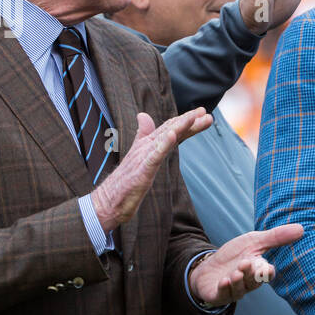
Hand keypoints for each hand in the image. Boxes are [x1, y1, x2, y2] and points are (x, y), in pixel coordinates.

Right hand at [90, 109, 210, 231]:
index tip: (203, 114)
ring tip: (193, 117)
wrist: (109, 200)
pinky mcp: (142, 170)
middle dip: (189, 121)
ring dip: (180, 127)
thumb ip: (143, 135)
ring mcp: (143, 158)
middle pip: (170, 130)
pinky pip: (154, 156)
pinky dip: (164, 145)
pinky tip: (173, 135)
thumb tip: (143, 116)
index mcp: (148, 145)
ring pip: (164, 138)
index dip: (187, 121)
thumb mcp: (139, 157)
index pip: (170, 129)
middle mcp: (146, 147)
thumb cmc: (125, 181)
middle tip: (206, 113)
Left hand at [187, 222, 303, 305]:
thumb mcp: (253, 241)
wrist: (209, 266)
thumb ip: (275, 237)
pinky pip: (223, 295)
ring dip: (238, 281)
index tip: (267, 268)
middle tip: (246, 263)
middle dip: (250, 274)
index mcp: (258, 270)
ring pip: (239, 289)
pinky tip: (224, 281)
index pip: (266, 273)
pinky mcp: (219, 295)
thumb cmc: (234, 255)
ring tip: (236, 272)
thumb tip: (302, 229)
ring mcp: (234, 290)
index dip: (266, 272)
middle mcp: (248, 282)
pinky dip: (224, 289)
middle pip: (253, 282)